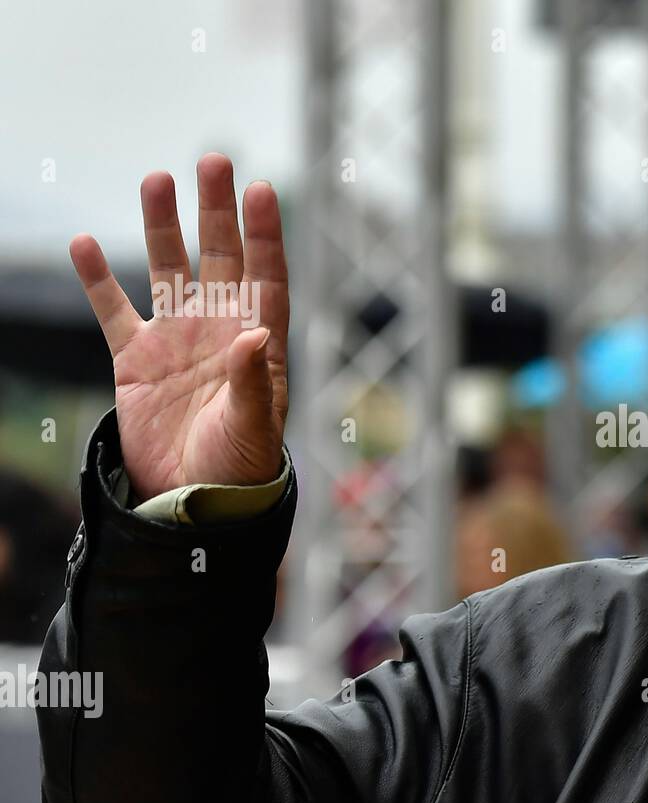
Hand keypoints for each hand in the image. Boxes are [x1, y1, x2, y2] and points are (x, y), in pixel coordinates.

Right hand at [70, 153, 288, 499]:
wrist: (194, 501)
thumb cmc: (239, 466)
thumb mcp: (253, 427)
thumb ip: (254, 381)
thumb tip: (257, 336)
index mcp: (259, 342)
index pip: (266, 276)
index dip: (265, 234)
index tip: (261, 190)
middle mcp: (220, 330)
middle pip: (221, 258)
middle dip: (217, 212)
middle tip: (213, 160)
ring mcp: (177, 339)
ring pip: (169, 270)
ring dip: (163, 226)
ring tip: (157, 179)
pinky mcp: (135, 358)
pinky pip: (113, 309)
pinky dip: (98, 279)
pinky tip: (85, 243)